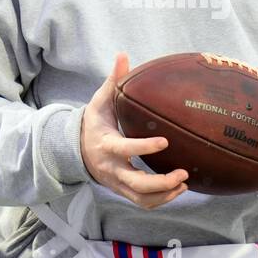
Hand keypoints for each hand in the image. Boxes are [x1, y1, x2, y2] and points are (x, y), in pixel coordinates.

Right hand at [81, 52, 188, 209]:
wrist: (73, 150)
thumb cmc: (93, 122)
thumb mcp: (100, 101)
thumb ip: (113, 81)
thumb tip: (123, 55)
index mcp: (106, 145)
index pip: (125, 149)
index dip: (144, 148)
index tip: (165, 141)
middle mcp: (111, 168)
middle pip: (136, 184)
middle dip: (161, 183)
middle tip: (183, 173)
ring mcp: (116, 182)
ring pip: (141, 198)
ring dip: (165, 195)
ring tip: (184, 183)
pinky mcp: (122, 190)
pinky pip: (142, 202)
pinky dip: (160, 200)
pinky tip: (179, 189)